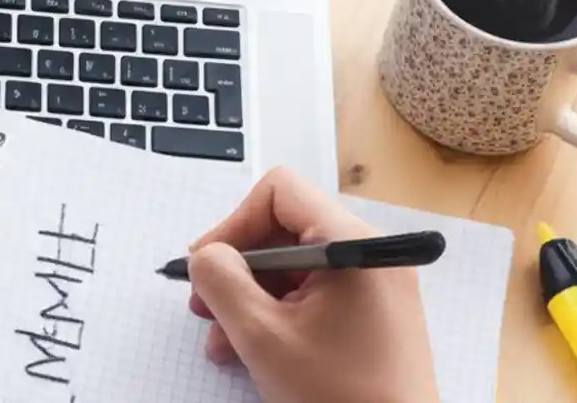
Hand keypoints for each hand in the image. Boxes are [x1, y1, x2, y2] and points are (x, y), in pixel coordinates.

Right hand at [187, 168, 437, 402]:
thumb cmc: (336, 395)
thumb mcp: (261, 335)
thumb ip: (221, 281)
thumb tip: (205, 254)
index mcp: (351, 243)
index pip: (279, 193)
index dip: (234, 224)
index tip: (208, 267)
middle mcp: (368, 253)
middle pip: (283, 230)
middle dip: (237, 268)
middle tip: (203, 306)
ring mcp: (374, 285)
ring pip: (292, 267)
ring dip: (248, 298)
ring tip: (220, 341)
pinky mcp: (373, 315)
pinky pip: (313, 295)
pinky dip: (276, 314)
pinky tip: (247, 351)